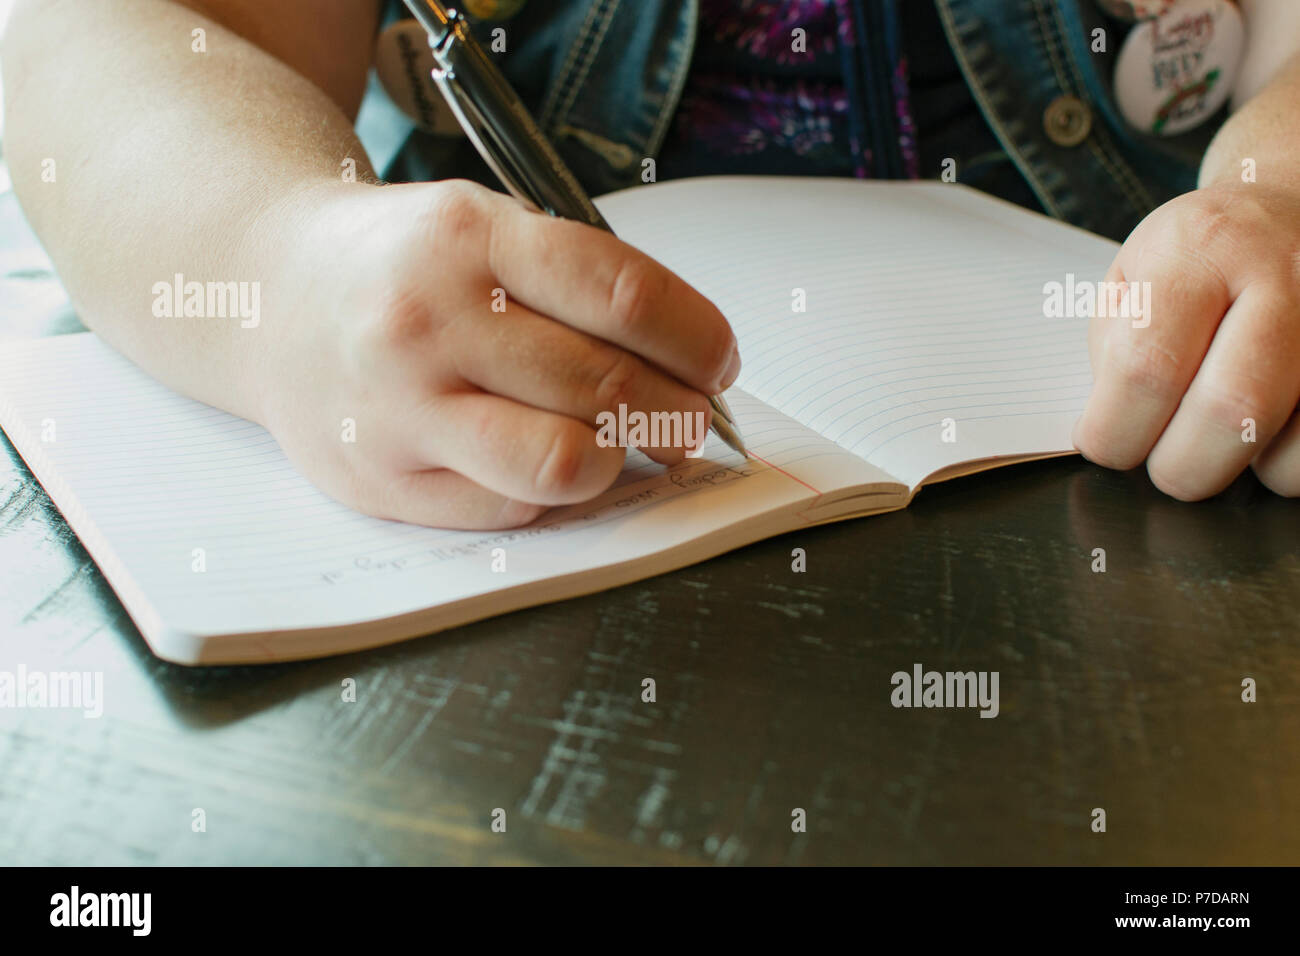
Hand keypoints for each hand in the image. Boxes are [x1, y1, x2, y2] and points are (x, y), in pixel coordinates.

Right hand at [257, 179, 738, 528]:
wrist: (263, 294)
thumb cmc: (402, 264)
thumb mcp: (484, 226)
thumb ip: (578, 284)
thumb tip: (689, 370)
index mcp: (468, 236)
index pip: (623, 296)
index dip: (697, 338)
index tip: (719, 362)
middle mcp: (427, 321)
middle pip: (605, 386)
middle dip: (678, 412)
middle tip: (690, 417)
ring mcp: (398, 407)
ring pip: (563, 465)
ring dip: (619, 462)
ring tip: (622, 446)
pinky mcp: (381, 481)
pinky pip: (508, 511)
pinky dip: (547, 495)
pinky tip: (539, 460)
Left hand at [1073, 182, 1299, 498]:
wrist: (1286, 207)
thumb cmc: (1197, 259)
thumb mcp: (1133, 277)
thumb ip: (1114, 353)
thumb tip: (1113, 432)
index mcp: (1200, 248)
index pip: (1147, 367)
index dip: (1115, 430)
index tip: (1104, 444)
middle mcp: (1284, 274)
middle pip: (1232, 410)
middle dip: (1182, 465)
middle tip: (1164, 463)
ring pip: (1294, 442)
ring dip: (1244, 467)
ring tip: (1218, 437)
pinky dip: (1287, 461)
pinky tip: (1268, 432)